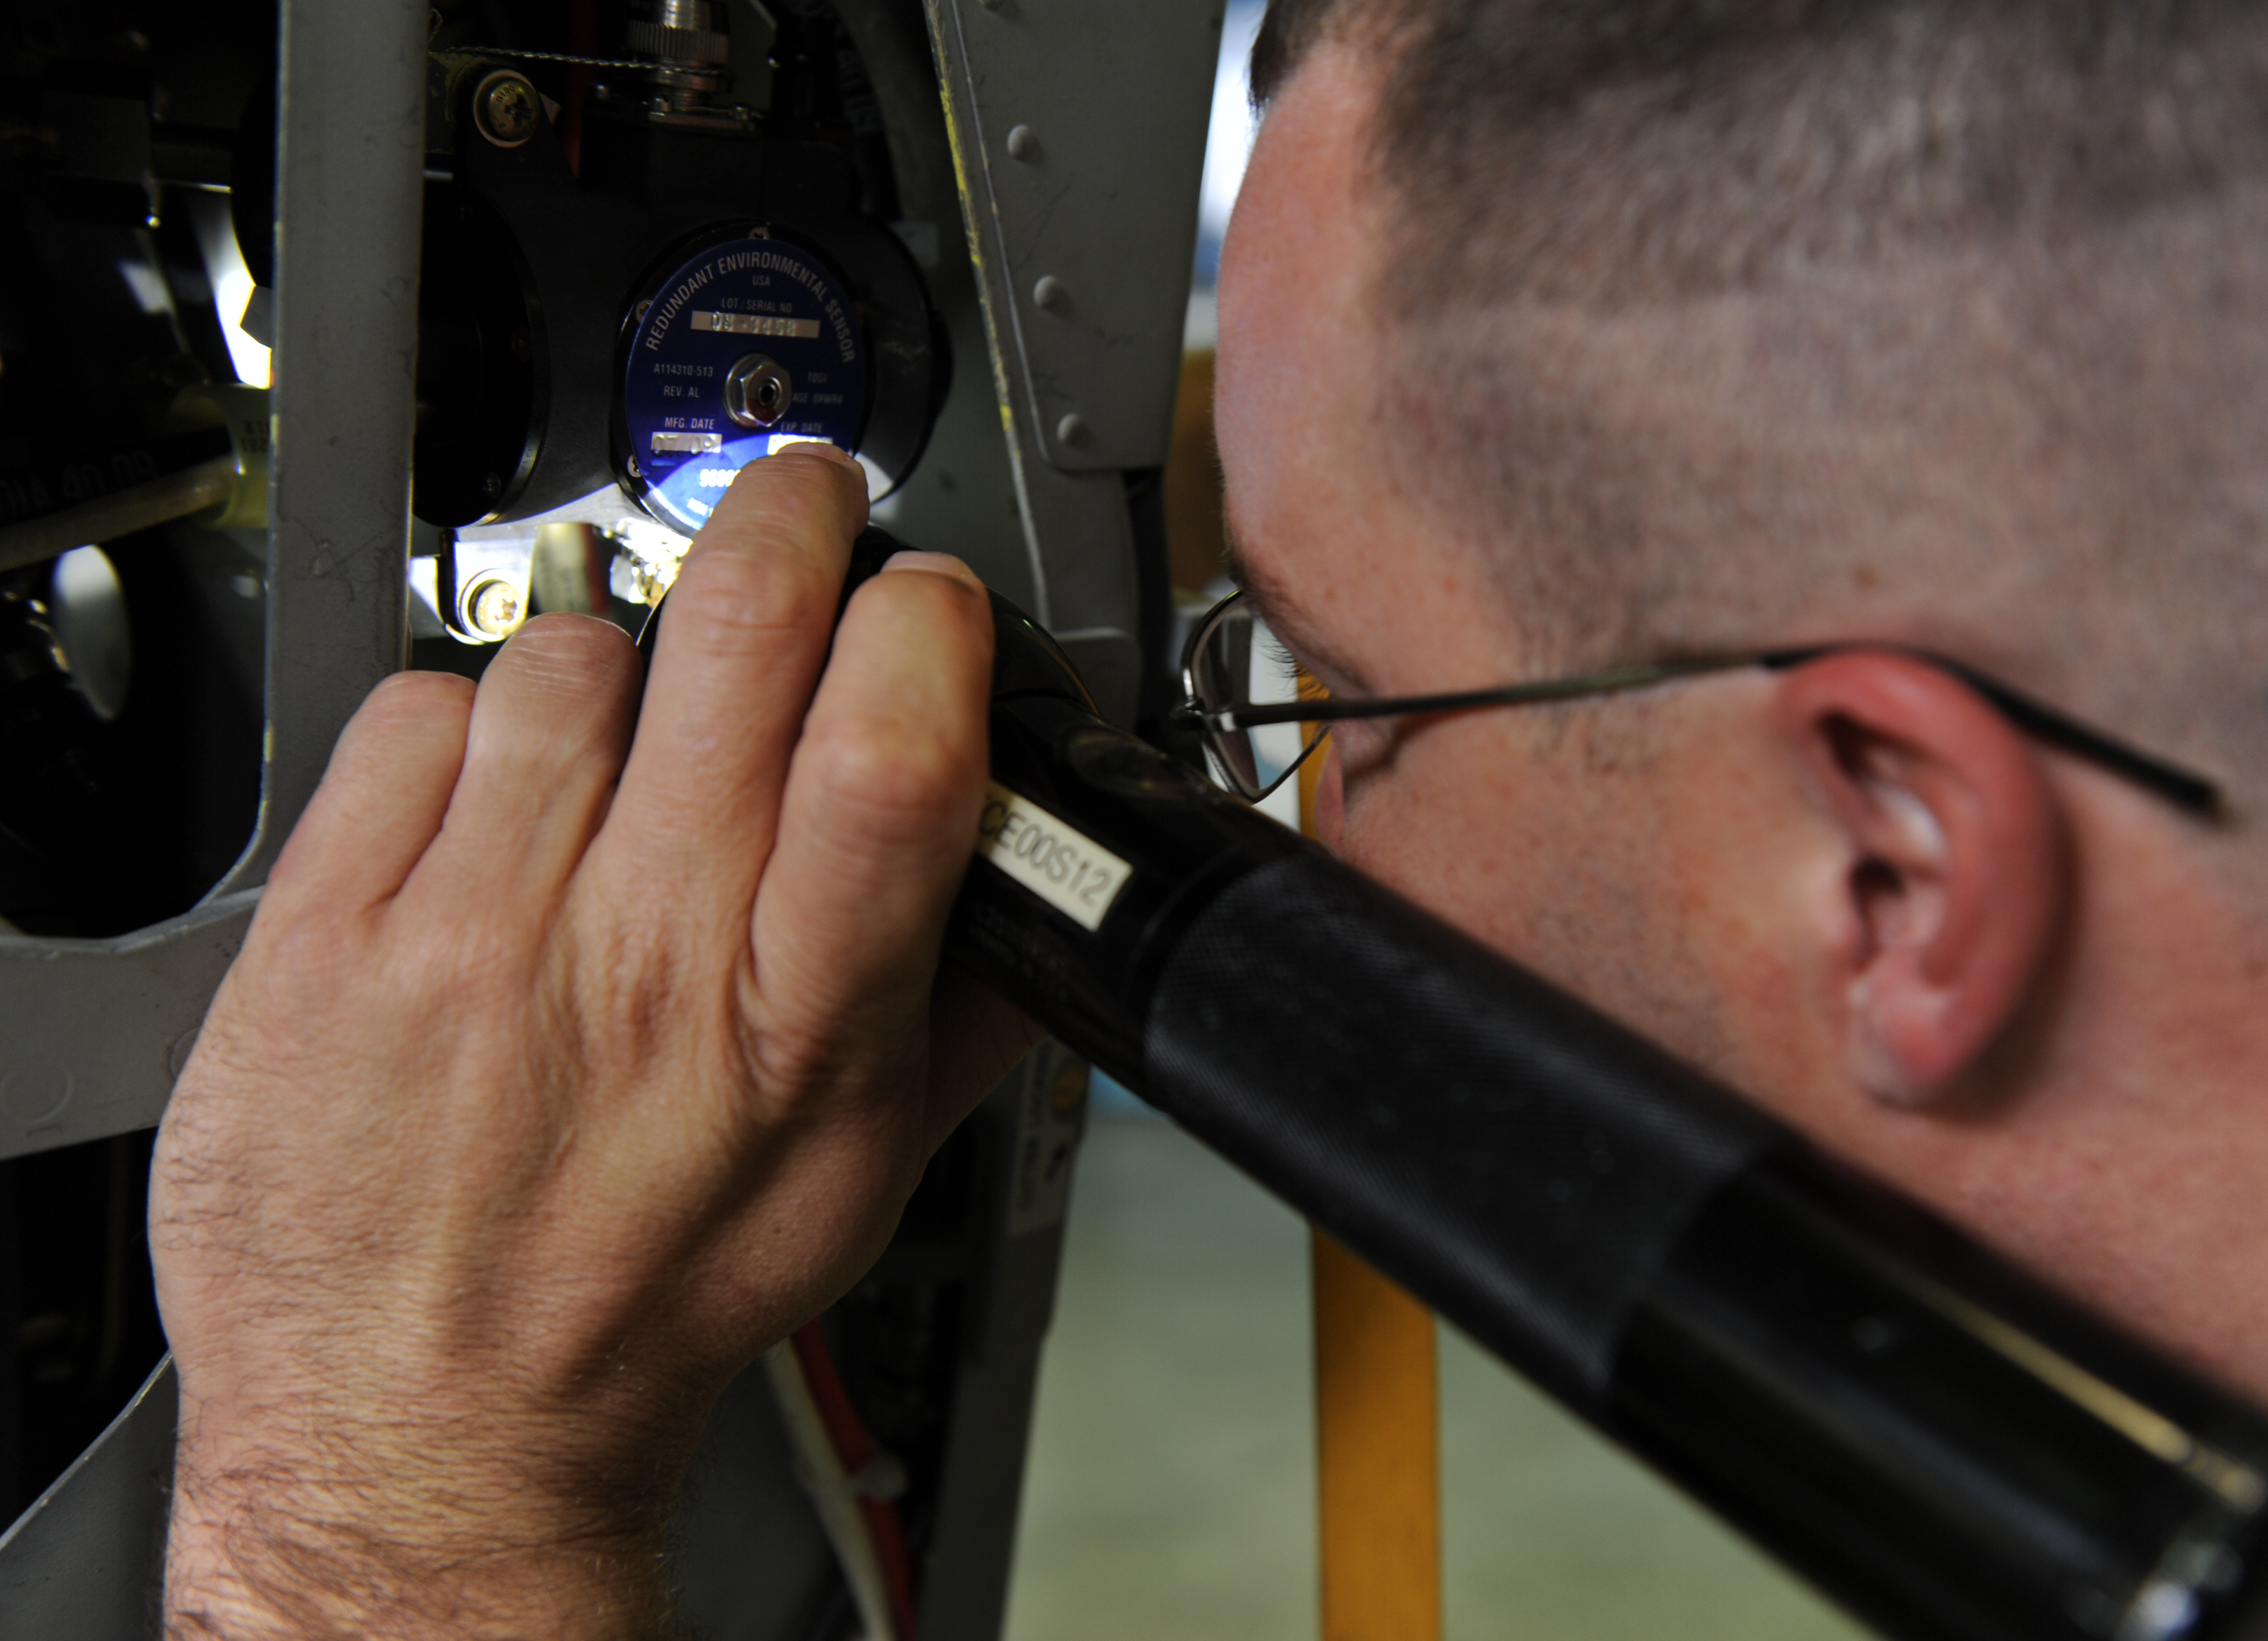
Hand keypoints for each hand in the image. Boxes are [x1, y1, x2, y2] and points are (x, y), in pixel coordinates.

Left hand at [150, 446, 1035, 1638]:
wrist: (423, 1414)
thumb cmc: (646, 1291)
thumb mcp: (864, 1180)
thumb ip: (977, 1010)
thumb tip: (1055, 869)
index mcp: (794, 1024)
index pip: (894, 751)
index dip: (930, 623)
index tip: (926, 604)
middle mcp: (636, 959)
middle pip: (738, 632)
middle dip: (791, 517)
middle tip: (800, 507)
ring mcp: (468, 934)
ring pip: (574, 651)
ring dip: (621, 659)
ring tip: (624, 746)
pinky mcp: (328, 927)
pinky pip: (418, 706)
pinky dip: (470, 722)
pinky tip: (496, 809)